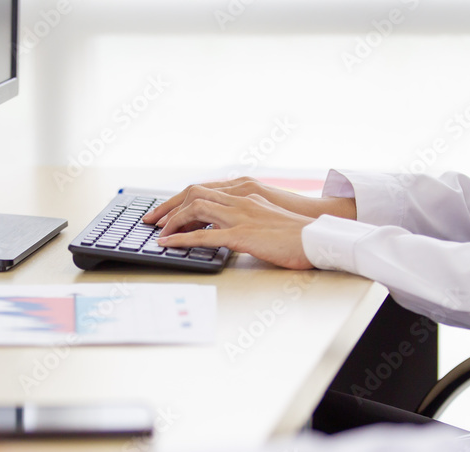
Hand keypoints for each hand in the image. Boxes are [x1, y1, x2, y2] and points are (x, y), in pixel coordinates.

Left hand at [143, 177, 355, 225]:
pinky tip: (167, 244)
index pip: (204, 189)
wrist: (318, 238)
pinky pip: (204, 236)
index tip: (165, 210)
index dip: (180, 199)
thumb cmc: (296, 234)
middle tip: (151, 219)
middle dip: (168, 206)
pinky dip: (181, 239)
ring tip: (156, 231)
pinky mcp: (243, 235)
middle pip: (193, 194)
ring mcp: (241, 215)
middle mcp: (240, 199)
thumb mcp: (267, 218)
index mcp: (246, 193)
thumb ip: (247, 216)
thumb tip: (228, 227)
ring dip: (171, 220)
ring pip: (195, 209)